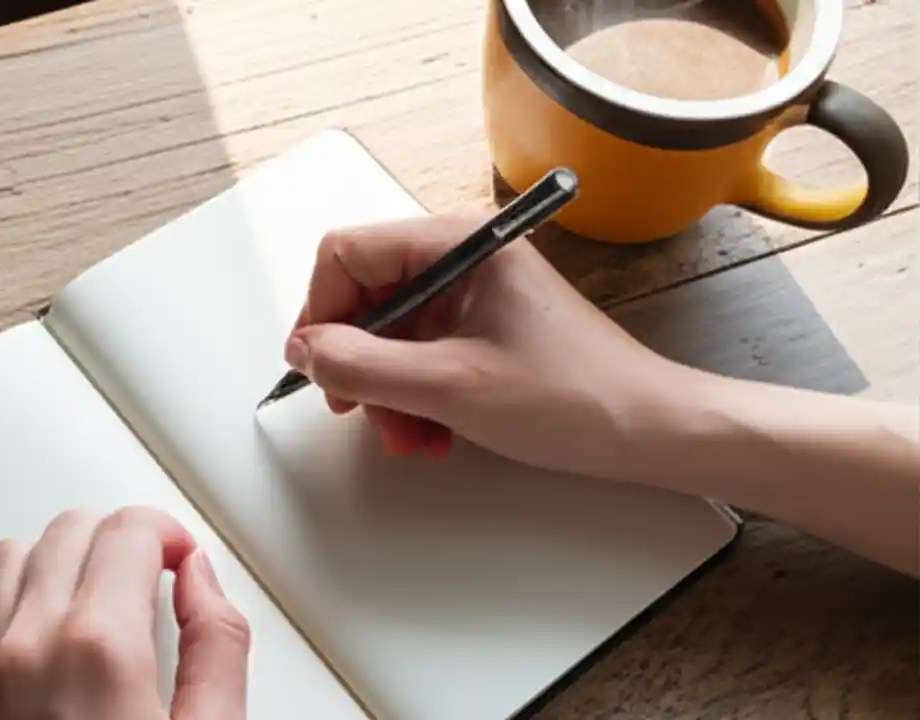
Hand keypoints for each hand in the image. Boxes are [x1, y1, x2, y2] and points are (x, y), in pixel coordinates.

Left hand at [0, 507, 249, 719]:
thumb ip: (217, 647)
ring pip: (4, 560)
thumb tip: (203, 580)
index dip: (167, 534)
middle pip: (69, 531)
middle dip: (115, 540)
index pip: (131, 530)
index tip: (179, 559)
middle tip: (145, 577)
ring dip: (51, 563)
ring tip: (87, 599)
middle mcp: (28, 650)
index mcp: (101, 648)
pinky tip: (19, 636)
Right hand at [286, 212, 669, 479]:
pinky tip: (433, 432)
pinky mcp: (486, 324)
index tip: (317, 368)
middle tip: (359, 411)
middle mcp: (465, 255)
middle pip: (366, 293)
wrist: (649, 430)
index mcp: (460, 242)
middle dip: (357, 362)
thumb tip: (305, 351)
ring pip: (390, 331)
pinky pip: (422, 351)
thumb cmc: (574, 397)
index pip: (348, 252)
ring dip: (387, 390)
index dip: (321, 311)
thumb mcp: (450, 386)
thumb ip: (363, 366)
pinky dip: (415, 394)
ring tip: (411, 436)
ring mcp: (476, 290)